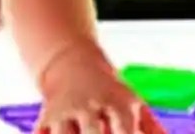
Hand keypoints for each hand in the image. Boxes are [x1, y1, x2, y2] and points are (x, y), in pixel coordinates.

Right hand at [37, 48, 163, 133]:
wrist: (73, 66)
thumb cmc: (110, 92)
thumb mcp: (134, 104)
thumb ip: (153, 130)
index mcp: (116, 106)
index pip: (123, 130)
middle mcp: (90, 108)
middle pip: (91, 132)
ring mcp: (65, 113)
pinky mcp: (45, 119)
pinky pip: (41, 133)